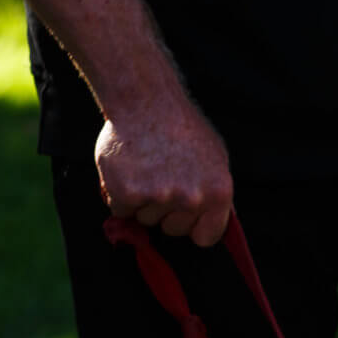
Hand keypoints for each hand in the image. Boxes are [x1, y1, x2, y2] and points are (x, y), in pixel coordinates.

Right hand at [94, 102, 233, 247]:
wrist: (145, 99)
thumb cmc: (181, 127)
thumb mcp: (214, 159)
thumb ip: (212, 194)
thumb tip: (210, 224)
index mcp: (218, 193)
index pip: (206, 237)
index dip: (192, 227)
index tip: (184, 215)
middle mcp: (192, 198)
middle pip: (172, 230)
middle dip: (164, 212)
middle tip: (160, 178)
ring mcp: (159, 197)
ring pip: (146, 220)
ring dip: (142, 201)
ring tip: (145, 168)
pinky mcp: (127, 193)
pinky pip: (121, 210)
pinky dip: (118, 195)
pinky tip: (127, 169)